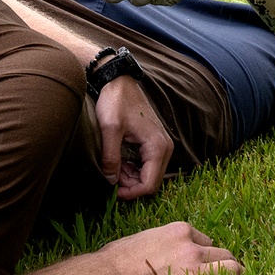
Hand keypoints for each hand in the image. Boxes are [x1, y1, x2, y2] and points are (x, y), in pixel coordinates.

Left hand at [95, 73, 173, 197]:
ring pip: (148, 175)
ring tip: (111, 168)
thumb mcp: (110, 129)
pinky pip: (146, 165)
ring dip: (130, 178)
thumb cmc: (116, 101)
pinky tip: (117, 162)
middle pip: (151, 182)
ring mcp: (160, 145)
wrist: (120, 81)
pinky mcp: (154, 143)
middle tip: (110, 178)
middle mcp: (164, 147)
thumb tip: (110, 182)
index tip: (113, 192)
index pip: (149, 184)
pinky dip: (132, 169)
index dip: (131, 193)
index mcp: (157, 146)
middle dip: (130, 186)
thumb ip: (111, 158)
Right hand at [97, 221, 242, 274]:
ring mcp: (196, 265)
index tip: (198, 267)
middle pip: (222, 253)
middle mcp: (191, 244)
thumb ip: (164, 245)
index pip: (204, 241)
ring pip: (232, 266)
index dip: (202, 255)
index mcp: (178, 230)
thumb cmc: (117, 262)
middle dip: (221, 264)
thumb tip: (167, 256)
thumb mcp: (144, 241)